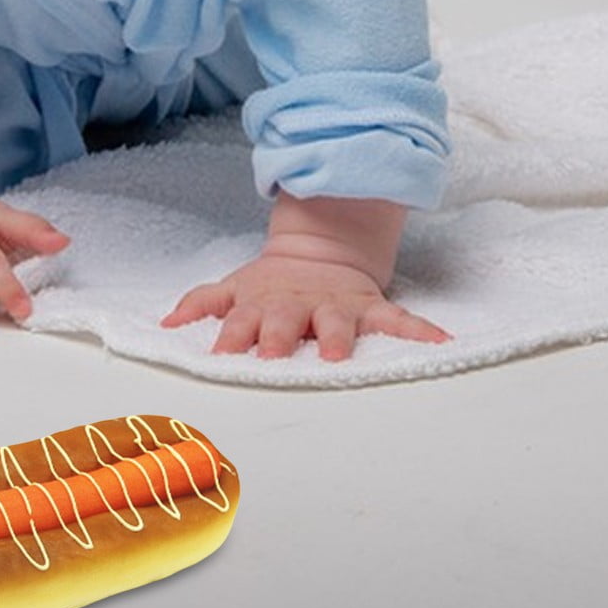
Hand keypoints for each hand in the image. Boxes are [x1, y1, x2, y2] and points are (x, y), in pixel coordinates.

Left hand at [161, 251, 447, 361]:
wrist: (322, 252)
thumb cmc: (271, 284)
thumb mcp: (234, 286)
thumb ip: (200, 303)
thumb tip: (165, 323)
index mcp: (262, 304)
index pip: (241, 320)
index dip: (232, 335)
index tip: (223, 352)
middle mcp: (297, 307)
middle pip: (284, 321)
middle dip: (276, 337)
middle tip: (271, 354)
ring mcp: (334, 308)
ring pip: (335, 323)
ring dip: (336, 338)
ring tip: (339, 355)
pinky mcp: (368, 308)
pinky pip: (398, 319)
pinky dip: (420, 331)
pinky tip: (442, 342)